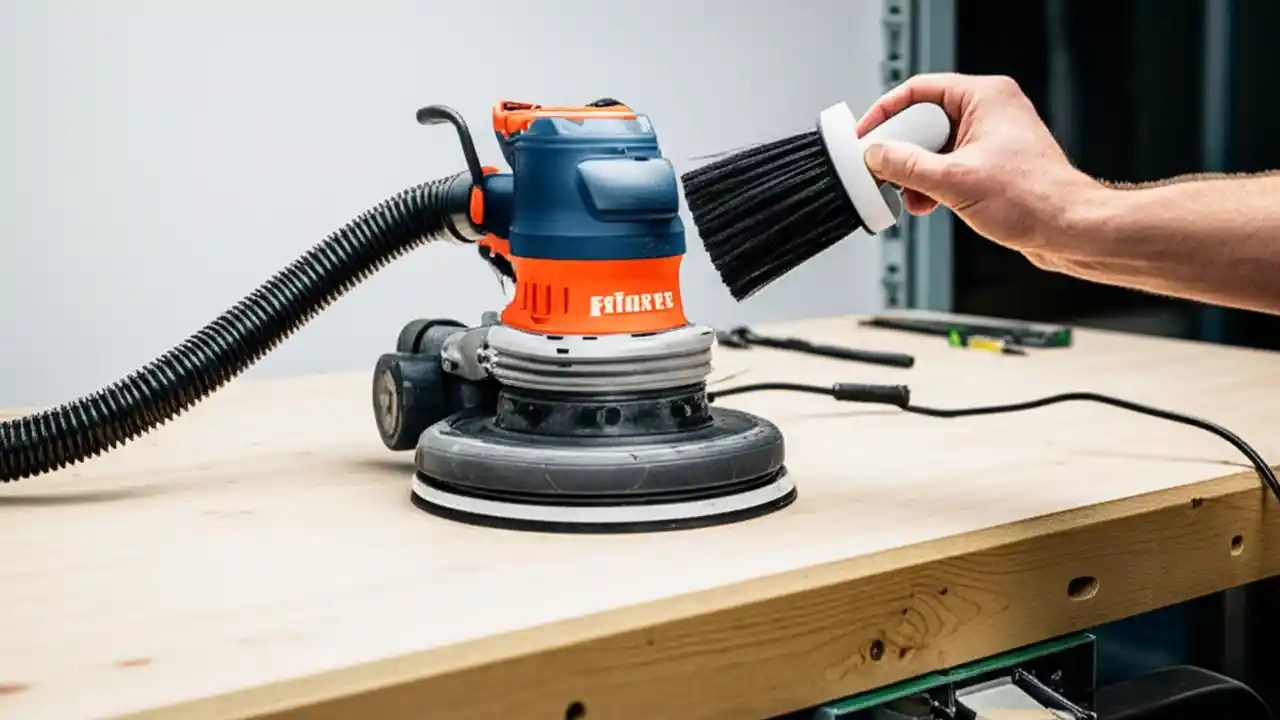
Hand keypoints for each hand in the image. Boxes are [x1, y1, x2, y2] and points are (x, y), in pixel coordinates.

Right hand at [856, 73, 1101, 256]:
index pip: (920, 90)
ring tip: (908, 195)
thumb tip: (876, 156)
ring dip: (915, 173)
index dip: (886, 112)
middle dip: (902, 151)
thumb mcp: (953, 181)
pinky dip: (932, 183)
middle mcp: (990, 111)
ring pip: (934, 146)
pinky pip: (948, 165)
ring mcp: (992, 138)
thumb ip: (906, 166)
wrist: (1068, 230)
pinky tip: (925, 203)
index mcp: (986, 97)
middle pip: (924, 120)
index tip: (866, 135)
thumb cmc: (1033, 198)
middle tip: (884, 172)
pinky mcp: (992, 164)